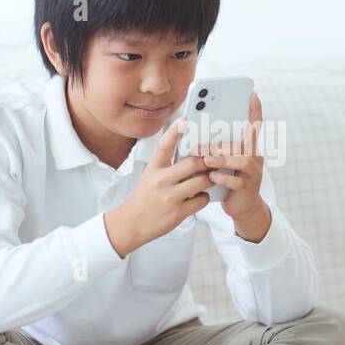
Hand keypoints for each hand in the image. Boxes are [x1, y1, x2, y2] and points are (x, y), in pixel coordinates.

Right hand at [104, 117, 212, 256]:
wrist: (132, 223)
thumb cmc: (145, 197)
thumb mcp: (150, 176)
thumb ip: (166, 165)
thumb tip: (188, 153)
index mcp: (153, 169)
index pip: (164, 146)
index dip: (174, 132)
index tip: (185, 121)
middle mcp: (161, 181)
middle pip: (192, 164)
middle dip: (206, 161)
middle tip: (212, 160)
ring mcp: (170, 197)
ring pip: (201, 182)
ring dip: (209, 179)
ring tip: (208, 178)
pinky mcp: (178, 212)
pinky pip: (201, 200)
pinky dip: (204, 197)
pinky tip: (199, 196)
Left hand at [201, 91, 268, 237]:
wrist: (242, 207)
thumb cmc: (229, 179)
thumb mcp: (223, 161)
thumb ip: (216, 149)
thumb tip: (195, 136)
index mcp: (248, 148)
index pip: (254, 126)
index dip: (255, 111)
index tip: (252, 95)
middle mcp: (254, 157)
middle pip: (243, 143)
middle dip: (221, 142)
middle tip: (201, 144)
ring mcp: (254, 173)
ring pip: (242, 160)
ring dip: (223, 158)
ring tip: (206, 159)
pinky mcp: (248, 189)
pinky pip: (237, 181)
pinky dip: (224, 178)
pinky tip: (212, 177)